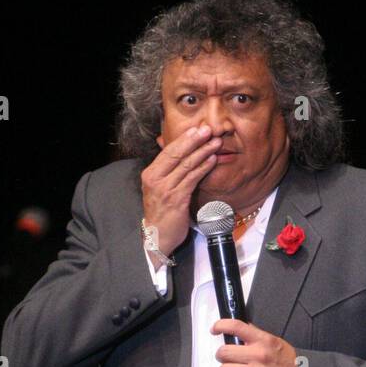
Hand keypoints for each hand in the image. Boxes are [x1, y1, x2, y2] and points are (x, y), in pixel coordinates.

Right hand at [140, 124, 222, 255]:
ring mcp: (165, 189)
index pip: (168, 152)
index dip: (183, 139)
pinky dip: (203, 168)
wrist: (157, 237)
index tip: (197, 128)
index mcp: (150, 174)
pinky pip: (192, 179)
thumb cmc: (161, 212)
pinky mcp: (176, 199)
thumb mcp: (159, 188)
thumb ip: (167, 171)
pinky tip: (212, 160)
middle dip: (194, 140)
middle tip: (208, 129)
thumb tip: (179, 152)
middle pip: (176, 154)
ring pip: (186, 165)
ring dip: (203, 152)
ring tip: (215, 143)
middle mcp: (155, 179)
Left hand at [211, 319, 302, 366]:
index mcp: (263, 340)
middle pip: (224, 352)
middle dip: (222, 355)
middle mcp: (258, 355)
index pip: (237, 327)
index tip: (215, 329)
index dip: (221, 325)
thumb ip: (257, 336)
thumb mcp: (276, 342)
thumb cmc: (290, 362)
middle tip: (228, 357)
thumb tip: (241, 328)